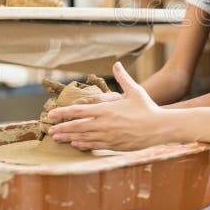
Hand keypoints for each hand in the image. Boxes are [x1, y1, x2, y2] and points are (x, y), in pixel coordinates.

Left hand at [47, 62, 164, 150]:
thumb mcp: (135, 91)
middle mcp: (105, 124)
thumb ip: (123, 78)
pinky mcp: (114, 145)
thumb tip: (116, 64)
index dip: (63, 113)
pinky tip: (76, 143)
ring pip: (83, 137)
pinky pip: (94, 145)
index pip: (79, 111)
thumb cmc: (147, 108)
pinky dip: (83, 144)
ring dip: (69, 137)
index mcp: (107, 110)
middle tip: (49, 129)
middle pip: (77, 126)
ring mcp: (108, 136)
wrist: (159, 128)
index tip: (52, 114)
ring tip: (58, 138)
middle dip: (61, 128)